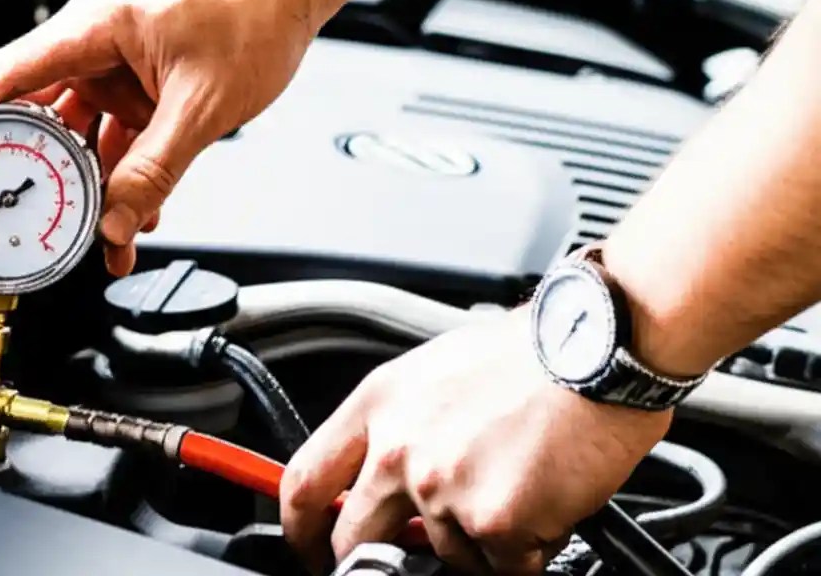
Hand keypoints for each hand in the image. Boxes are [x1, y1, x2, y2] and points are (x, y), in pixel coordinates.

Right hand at [0, 0, 319, 275]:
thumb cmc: (252, 10)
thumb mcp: (202, 105)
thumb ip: (157, 169)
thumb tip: (120, 220)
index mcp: (94, 28)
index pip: (9, 76)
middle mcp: (97, 44)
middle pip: (42, 115)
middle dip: (42, 174)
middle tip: (32, 219)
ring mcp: (119, 65)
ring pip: (84, 135)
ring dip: (93, 185)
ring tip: (103, 234)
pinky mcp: (144, 83)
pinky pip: (119, 136)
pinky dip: (127, 173)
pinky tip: (139, 208)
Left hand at [279, 307, 670, 573]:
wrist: (598, 345)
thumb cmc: (532, 351)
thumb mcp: (435, 370)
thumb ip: (400, 424)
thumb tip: (381, 473)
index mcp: (377, 406)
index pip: (305, 481)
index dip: (300, 528)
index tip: (311, 547)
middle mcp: (398, 450)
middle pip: (355, 539)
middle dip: (382, 554)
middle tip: (412, 553)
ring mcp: (442, 491)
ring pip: (443, 555)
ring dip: (476, 540)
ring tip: (517, 486)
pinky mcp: (495, 523)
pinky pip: (502, 566)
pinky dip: (525, 549)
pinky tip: (545, 501)